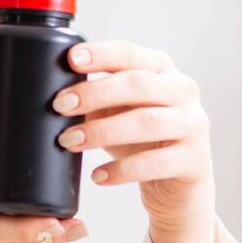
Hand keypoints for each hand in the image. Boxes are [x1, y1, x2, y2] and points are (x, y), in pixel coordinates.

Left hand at [52, 40, 216, 242]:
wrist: (178, 189)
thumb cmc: (141, 142)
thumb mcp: (118, 112)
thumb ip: (95, 97)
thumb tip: (47, 89)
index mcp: (162, 70)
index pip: (131, 54)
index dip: (102, 54)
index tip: (71, 59)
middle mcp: (183, 91)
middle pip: (138, 84)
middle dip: (95, 93)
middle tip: (59, 105)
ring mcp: (193, 125)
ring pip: (146, 122)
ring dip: (102, 131)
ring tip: (69, 142)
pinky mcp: (194, 160)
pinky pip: (155, 162)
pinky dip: (122, 170)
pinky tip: (98, 176)